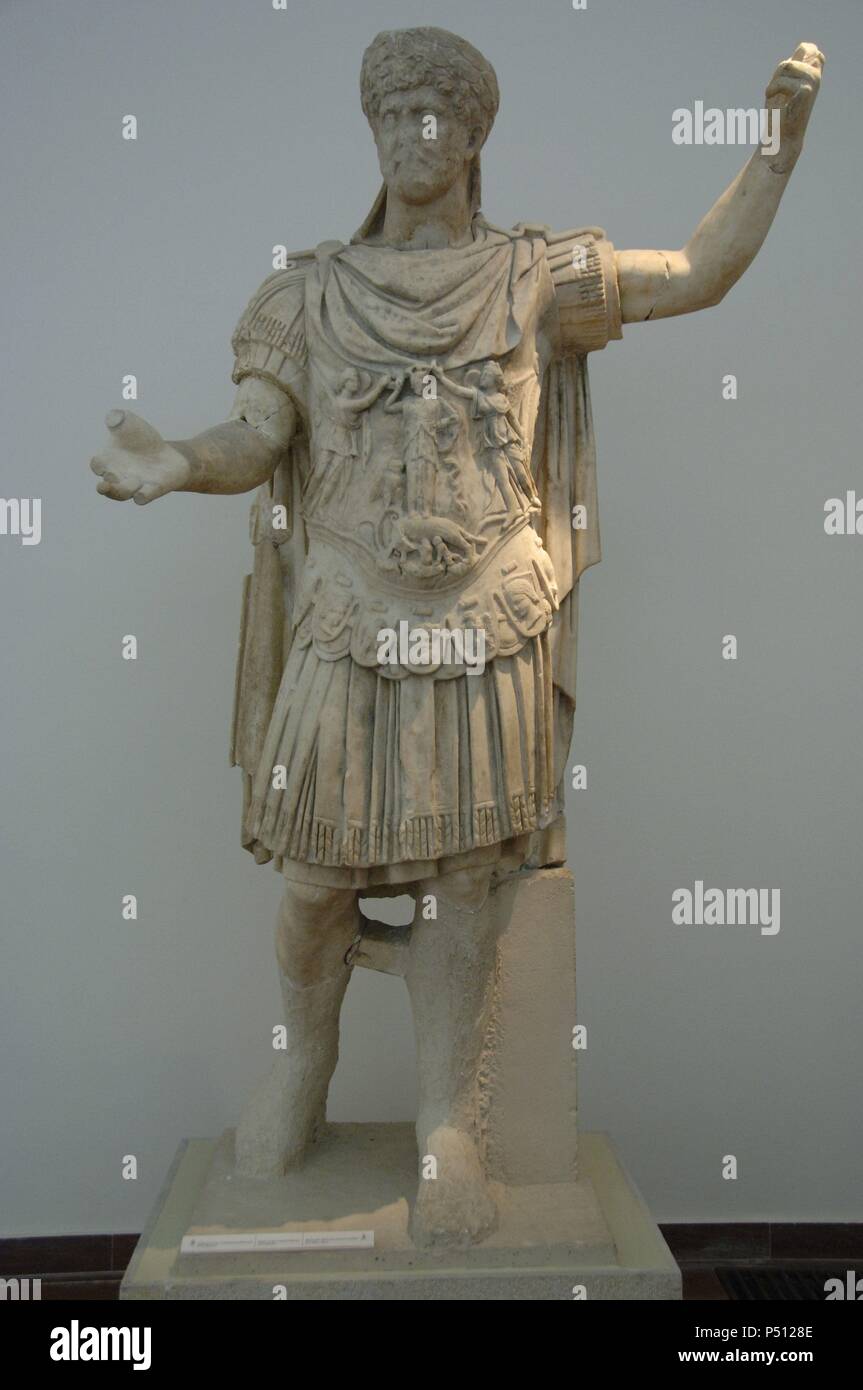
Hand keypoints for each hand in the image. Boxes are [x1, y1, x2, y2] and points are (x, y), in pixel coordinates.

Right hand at [90, 410, 190, 503]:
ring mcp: (135, 486)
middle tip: (109, 480)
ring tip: (133, 481)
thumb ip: (119, 419)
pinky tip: (141, 495)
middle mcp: (118, 477)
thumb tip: (114, 418)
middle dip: (107, 485)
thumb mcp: (130, 424)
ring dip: (123, 490)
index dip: (97, 465)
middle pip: (107, 486)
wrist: (167, 454)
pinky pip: (144, 497)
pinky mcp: (153, 490)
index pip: (97, 465)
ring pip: (122, 494)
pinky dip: (142, 496)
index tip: (100, 463)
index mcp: (109, 461)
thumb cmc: (142, 440)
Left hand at [765, 42, 824, 162]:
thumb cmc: (779, 114)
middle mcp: (816, 76)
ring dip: (774, 83)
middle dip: (778, 75)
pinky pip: (782, 81)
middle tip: (778, 93)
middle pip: (790, 60)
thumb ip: (792, 68)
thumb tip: (803, 48)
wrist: (780, 138)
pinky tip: (774, 102)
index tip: (788, 73)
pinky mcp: (806, 90)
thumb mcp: (784, 86)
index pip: (811, 51)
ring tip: (776, 97)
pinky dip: (772, 90)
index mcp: (813, 75)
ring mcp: (813, 81)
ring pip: (785, 66)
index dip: (798, 55)